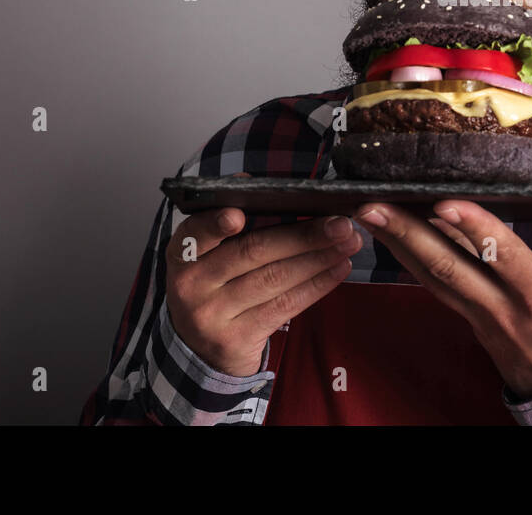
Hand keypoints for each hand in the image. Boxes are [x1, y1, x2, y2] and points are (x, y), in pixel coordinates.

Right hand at [165, 175, 363, 376]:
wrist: (198, 349)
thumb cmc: (214, 285)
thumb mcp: (208, 254)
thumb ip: (227, 222)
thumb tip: (253, 181)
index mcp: (182, 253)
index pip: (196, 232)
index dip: (216, 223)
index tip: (238, 213)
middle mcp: (190, 284)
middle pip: (253, 252)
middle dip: (303, 235)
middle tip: (340, 224)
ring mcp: (211, 315)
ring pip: (274, 279)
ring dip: (319, 258)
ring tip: (349, 243)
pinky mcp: (236, 339)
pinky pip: (284, 306)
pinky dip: (317, 284)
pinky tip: (339, 269)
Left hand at [355, 199, 531, 400]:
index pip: (500, 257)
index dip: (471, 230)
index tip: (441, 204)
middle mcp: (503, 309)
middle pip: (448, 268)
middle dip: (407, 235)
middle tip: (370, 206)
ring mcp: (481, 321)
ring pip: (431, 280)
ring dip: (396, 246)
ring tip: (366, 215)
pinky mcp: (470, 325)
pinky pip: (434, 291)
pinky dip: (409, 265)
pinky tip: (389, 241)